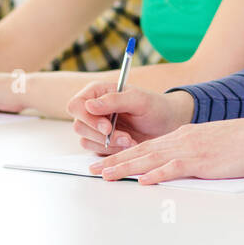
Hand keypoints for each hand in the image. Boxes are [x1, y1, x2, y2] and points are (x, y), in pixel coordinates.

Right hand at [66, 81, 194, 152]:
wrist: (167, 125)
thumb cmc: (155, 107)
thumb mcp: (139, 100)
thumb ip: (114, 101)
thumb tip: (88, 105)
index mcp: (98, 92)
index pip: (76, 105)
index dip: (87, 118)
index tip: (107, 127)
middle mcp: (93, 109)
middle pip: (79, 126)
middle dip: (102, 135)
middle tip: (126, 138)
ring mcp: (96, 127)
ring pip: (86, 141)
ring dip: (109, 145)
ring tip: (130, 140)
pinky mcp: (101, 142)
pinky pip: (96, 151)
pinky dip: (112, 152)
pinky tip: (128, 145)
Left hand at [91, 113, 243, 183]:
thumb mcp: (213, 143)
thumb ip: (195, 152)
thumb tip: (180, 165)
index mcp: (185, 135)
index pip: (148, 146)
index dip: (125, 154)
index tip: (106, 161)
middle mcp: (183, 139)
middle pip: (142, 151)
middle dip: (115, 160)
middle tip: (93, 168)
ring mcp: (192, 149)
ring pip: (151, 159)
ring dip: (126, 168)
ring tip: (105, 175)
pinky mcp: (203, 161)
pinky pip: (174, 168)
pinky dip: (156, 175)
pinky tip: (142, 181)